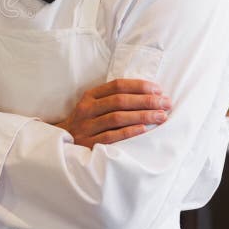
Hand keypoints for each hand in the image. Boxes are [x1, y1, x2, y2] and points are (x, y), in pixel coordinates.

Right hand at [56, 79, 171, 148]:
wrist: (63, 142)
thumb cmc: (87, 122)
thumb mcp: (93, 105)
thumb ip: (112, 98)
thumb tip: (148, 94)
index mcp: (90, 96)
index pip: (117, 85)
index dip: (139, 86)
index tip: (158, 89)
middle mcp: (87, 109)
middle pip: (120, 101)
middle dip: (146, 101)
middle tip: (165, 103)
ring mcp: (87, 126)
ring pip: (117, 117)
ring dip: (142, 116)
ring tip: (161, 116)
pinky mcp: (89, 143)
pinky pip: (112, 136)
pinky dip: (129, 132)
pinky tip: (144, 130)